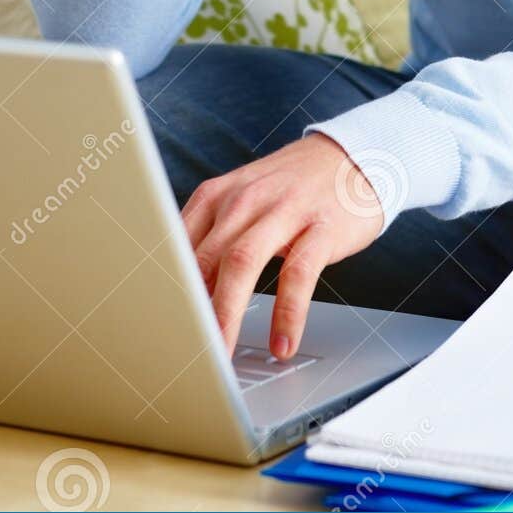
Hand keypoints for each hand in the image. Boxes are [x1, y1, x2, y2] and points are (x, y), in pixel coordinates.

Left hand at [182, 133, 384, 359]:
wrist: (351, 157)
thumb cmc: (289, 189)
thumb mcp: (242, 203)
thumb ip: (212, 240)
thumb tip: (183, 295)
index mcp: (217, 196)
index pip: (179, 246)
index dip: (166, 289)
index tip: (160, 326)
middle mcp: (244, 199)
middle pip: (206, 258)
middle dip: (191, 309)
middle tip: (184, 352)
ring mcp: (284, 211)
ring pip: (243, 262)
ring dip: (228, 313)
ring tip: (222, 354)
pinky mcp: (321, 227)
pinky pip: (299, 274)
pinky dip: (288, 312)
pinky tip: (283, 343)